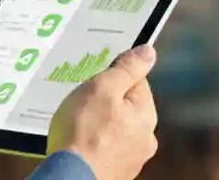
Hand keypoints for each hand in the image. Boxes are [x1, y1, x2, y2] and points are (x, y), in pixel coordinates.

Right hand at [48, 45, 158, 179]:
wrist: (70, 177)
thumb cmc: (84, 131)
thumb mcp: (102, 88)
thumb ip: (127, 68)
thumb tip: (148, 52)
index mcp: (146, 114)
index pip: (136, 81)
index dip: (112, 76)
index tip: (93, 81)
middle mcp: (145, 138)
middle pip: (125, 106)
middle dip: (104, 101)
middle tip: (81, 103)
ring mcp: (132, 159)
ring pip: (115, 128)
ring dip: (99, 123)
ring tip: (77, 126)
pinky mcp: (116, 172)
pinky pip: (105, 148)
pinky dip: (94, 143)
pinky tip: (79, 143)